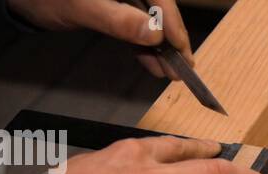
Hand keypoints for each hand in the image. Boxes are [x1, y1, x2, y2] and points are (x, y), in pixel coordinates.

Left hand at [7, 0, 193, 78]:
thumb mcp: (82, 7)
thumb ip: (118, 20)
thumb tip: (157, 34)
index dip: (173, 21)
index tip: (181, 47)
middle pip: (160, 7)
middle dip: (171, 37)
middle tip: (184, 67)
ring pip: (151, 19)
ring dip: (161, 46)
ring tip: (171, 72)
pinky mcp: (115, 5)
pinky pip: (137, 25)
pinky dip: (144, 45)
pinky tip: (153, 64)